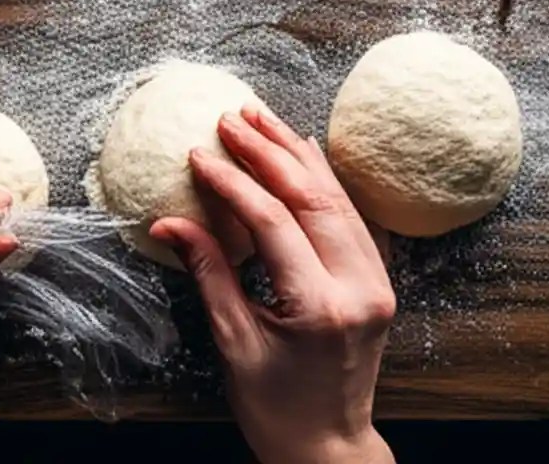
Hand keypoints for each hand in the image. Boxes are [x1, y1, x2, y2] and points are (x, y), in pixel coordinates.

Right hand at [151, 105, 395, 463]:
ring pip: (339, 200)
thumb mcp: (234, 344)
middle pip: (314, 198)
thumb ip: (209, 275)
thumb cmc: (276, 409)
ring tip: (264, 120)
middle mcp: (358, 287)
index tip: (201, 155)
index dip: (233, 183)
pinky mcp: (379, 280)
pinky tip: (303, 156)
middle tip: (234, 118)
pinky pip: (353, 218)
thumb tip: (170, 222)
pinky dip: (325, 183)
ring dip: (299, 157)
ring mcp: (377, 281)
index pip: (274, 223)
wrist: (328, 447)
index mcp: (320, 307)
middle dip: (270, 152)